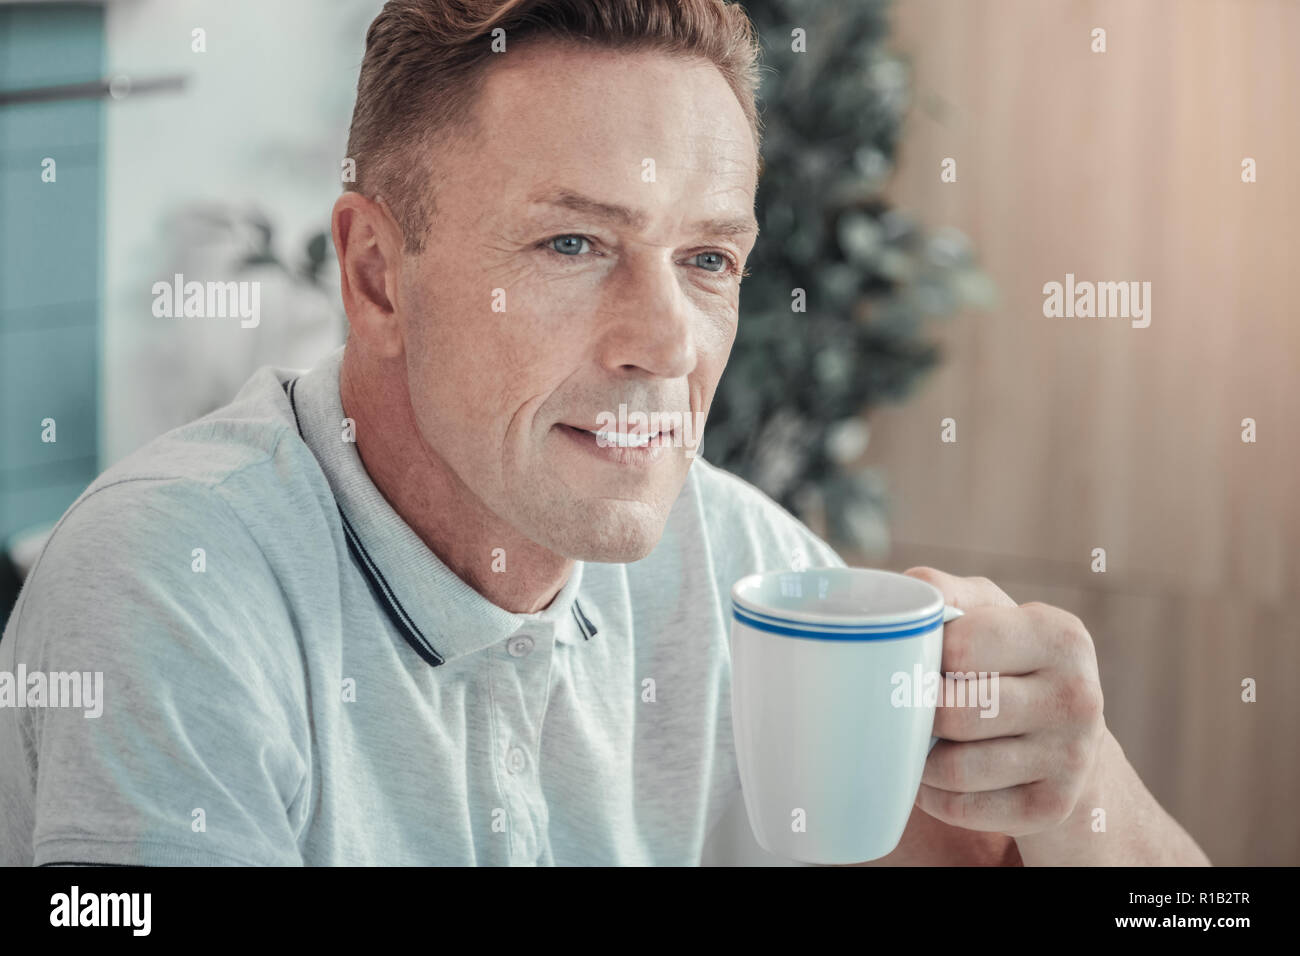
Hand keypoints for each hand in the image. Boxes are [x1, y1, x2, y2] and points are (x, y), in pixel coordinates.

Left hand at [902, 567, 1107, 839]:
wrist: (1064, 734)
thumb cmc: (1005, 660)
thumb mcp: (986, 611)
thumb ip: (941, 593)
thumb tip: (894, 597)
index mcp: (1060, 637)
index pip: (960, 647)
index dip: (922, 656)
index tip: (917, 660)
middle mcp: (1078, 696)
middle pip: (953, 713)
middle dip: (916, 712)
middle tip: (907, 707)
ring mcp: (1072, 758)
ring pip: (953, 768)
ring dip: (921, 759)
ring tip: (920, 742)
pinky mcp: (1052, 807)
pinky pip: (961, 808)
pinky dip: (934, 796)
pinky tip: (938, 776)